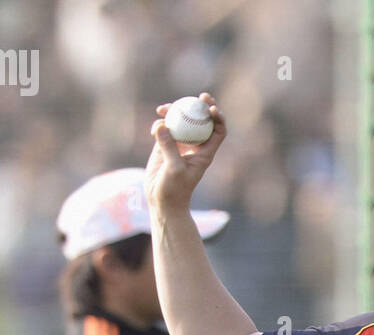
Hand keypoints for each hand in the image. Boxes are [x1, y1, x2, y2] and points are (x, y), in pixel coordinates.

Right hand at [145, 93, 225, 218]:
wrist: (162, 200)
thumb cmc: (174, 189)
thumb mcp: (173, 168)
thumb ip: (168, 147)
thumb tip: (161, 124)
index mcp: (205, 153)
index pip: (218, 132)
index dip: (218, 118)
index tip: (211, 107)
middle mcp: (194, 146)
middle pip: (201, 121)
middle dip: (201, 106)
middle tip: (199, 95)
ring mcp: (179, 145)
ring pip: (181, 121)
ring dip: (175, 111)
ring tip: (163, 109)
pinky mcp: (164, 145)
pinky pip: (164, 128)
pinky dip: (160, 123)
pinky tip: (155, 127)